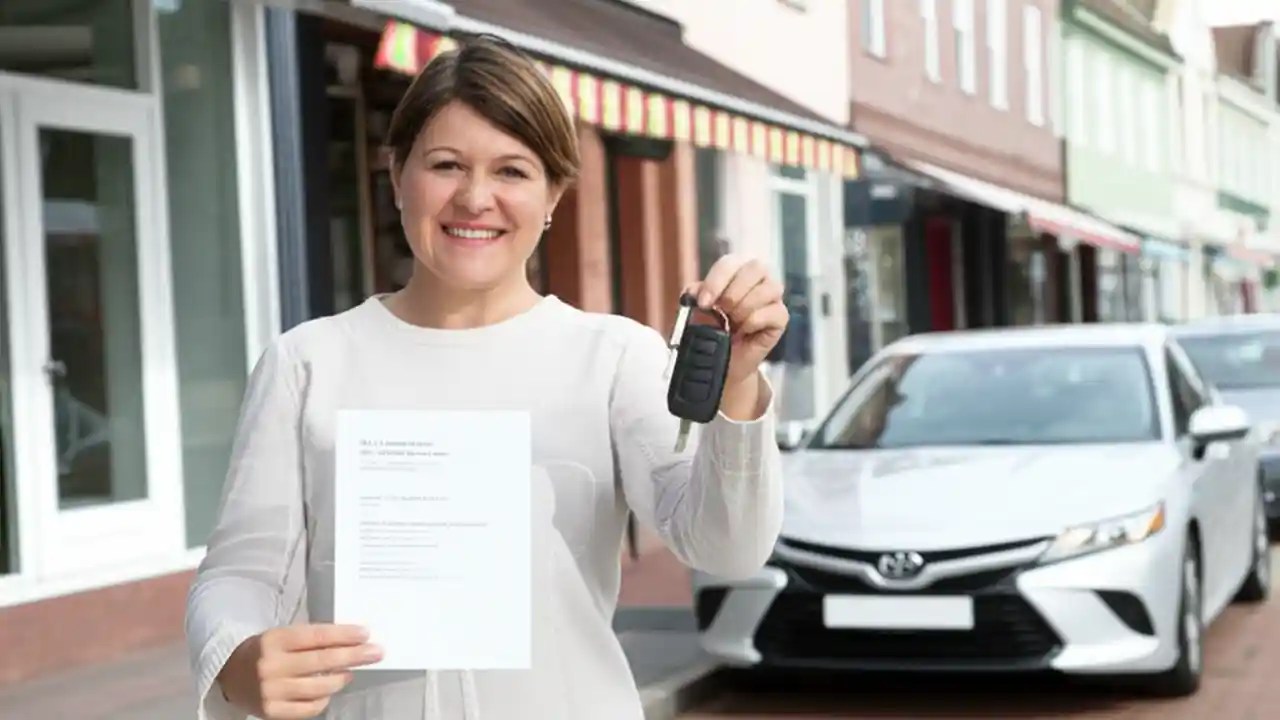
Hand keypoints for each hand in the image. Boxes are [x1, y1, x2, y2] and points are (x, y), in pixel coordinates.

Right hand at [218, 624, 382, 718]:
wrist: (228, 674)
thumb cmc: (263, 651)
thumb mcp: (280, 636)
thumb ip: (309, 639)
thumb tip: (350, 641)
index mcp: (274, 640)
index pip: (316, 636)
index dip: (344, 635)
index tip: (365, 634)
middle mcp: (271, 666)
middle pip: (322, 661)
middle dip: (354, 656)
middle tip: (376, 652)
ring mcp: (271, 691)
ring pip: (319, 687)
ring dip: (341, 679)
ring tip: (350, 672)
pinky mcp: (272, 712)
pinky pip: (309, 708)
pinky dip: (324, 699)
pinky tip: (328, 691)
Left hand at [684, 253, 788, 418]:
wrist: (722, 360)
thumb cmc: (712, 329)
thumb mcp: (696, 309)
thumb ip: (694, 295)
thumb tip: (693, 291)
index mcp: (737, 269)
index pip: (730, 263)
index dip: (716, 281)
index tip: (704, 303)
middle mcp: (759, 278)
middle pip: (755, 268)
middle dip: (733, 292)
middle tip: (720, 311)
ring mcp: (773, 297)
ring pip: (768, 288)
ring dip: (744, 308)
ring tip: (732, 323)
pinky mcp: (781, 317)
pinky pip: (774, 312)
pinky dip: (754, 322)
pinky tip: (744, 331)